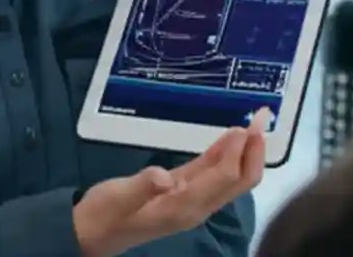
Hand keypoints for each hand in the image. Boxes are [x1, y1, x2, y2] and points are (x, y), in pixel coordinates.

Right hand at [73, 108, 269, 256]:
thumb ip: (141, 187)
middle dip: (254, 150)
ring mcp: (191, 200)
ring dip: (244, 150)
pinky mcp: (181, 192)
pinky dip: (224, 154)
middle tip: (262, 117)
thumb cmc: (103, 215)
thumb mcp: (117, 198)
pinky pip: (211, 173)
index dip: (238, 151)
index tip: (246, 125)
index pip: (223, 177)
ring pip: (229, 176)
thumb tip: (165, 176)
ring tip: (255, 122)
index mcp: (184, 206)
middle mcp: (196, 206)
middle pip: (238, 180)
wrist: (90, 234)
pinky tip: (230, 137)